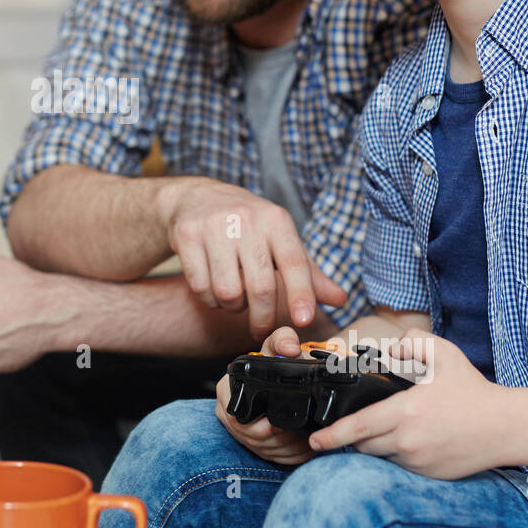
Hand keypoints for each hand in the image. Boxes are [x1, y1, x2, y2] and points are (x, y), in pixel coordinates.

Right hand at [159, 178, 346, 339]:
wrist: (196, 198)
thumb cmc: (247, 226)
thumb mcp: (280, 240)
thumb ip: (309, 273)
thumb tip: (341, 300)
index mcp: (276, 219)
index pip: (294, 261)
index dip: (300, 293)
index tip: (304, 320)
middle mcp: (246, 219)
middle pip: (260, 286)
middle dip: (263, 317)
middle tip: (262, 328)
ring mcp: (213, 226)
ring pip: (228, 292)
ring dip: (233, 307)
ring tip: (236, 298)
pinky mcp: (186, 235)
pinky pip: (201, 288)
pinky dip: (210, 300)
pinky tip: (214, 290)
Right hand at [214, 326, 316, 465]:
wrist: (279, 373)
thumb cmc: (275, 360)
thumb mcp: (275, 347)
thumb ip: (282, 340)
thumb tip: (290, 349)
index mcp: (225, 390)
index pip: (235, 419)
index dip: (258, 426)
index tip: (278, 425)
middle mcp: (226, 412)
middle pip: (250, 438)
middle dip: (277, 441)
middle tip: (300, 435)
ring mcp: (238, 430)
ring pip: (262, 450)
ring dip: (286, 450)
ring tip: (307, 441)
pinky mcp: (252, 443)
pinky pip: (270, 457)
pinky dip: (290, 456)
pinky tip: (306, 448)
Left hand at [307, 328, 508, 479]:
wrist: (505, 426)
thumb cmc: (472, 390)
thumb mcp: (443, 353)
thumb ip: (413, 341)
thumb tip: (392, 348)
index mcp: (405, 412)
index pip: (358, 428)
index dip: (332, 435)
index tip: (315, 440)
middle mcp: (408, 441)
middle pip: (363, 445)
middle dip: (355, 435)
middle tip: (359, 422)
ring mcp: (418, 462)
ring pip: (381, 456)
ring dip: (378, 444)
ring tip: (392, 426)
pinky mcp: (428, 475)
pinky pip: (401, 466)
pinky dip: (398, 454)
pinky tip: (411, 438)